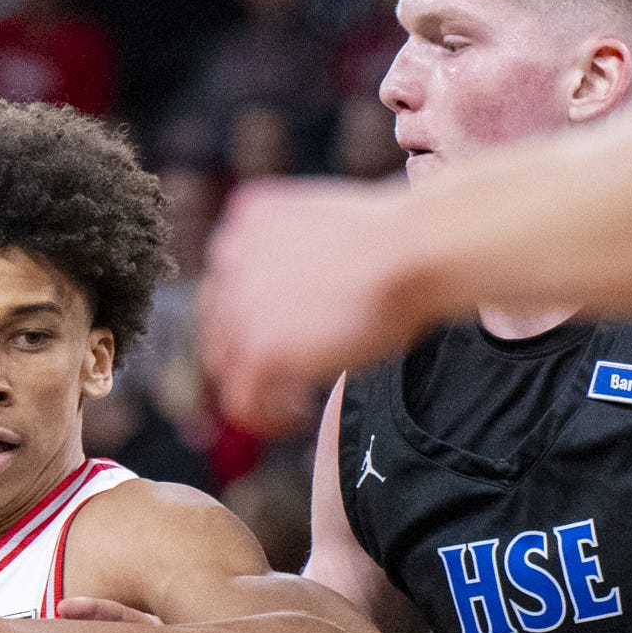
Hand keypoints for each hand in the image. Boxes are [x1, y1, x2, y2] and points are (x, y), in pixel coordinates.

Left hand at [202, 178, 427, 435]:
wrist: (412, 252)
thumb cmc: (398, 241)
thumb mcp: (328, 230)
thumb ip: (297, 258)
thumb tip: (298, 301)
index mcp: (247, 216)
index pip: (226, 279)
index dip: (251, 316)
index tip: (284, 337)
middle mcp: (231, 254)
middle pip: (219, 323)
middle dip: (250, 353)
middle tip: (284, 376)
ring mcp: (239, 304)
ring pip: (224, 365)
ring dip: (257, 386)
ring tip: (294, 399)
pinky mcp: (257, 348)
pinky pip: (241, 401)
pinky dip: (265, 416)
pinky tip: (297, 414)